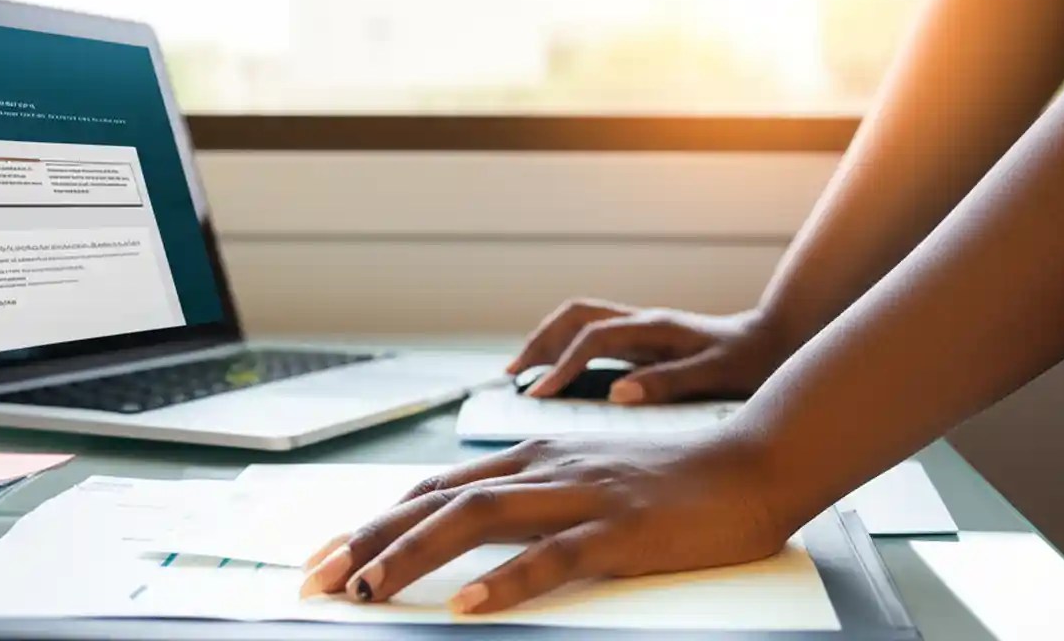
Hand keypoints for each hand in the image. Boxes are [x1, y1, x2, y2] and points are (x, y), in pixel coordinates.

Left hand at [298, 435, 791, 613]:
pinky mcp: (619, 529)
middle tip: (315, 578)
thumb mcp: (583, 478)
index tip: (326, 553)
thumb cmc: (667, 481)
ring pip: (478, 519)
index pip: (434, 487)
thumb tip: (471, 520)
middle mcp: (543, 469)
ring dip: (414, 555)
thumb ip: (529, 494)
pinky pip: (553, 556)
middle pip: (438, 500)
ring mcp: (580, 496)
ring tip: (367, 590)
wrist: (748, 467)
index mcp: (532, 458)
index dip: (375, 518)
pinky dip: (506, 581)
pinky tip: (470, 605)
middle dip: (369, 539)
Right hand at [507, 299, 789, 403]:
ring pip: (578, 322)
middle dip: (538, 343)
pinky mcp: (643, 341)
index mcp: (655, 328)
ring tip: (520, 374)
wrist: (779, 338)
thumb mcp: (718, 376)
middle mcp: (642, 322)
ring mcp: (641, 329)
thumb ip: (668, 384)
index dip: (562, 367)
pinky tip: (557, 375)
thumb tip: (617, 393)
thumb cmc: (753, 360)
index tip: (538, 395)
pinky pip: (591, 337)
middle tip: (511, 378)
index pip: (592, 341)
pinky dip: (564, 350)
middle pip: (573, 317)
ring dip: (546, 342)